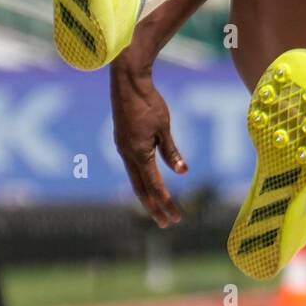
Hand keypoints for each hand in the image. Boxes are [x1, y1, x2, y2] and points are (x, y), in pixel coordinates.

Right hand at [110, 60, 187, 227]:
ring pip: (135, 178)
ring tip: (157, 207)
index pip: (154, 184)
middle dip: (154, 206)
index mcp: (139, 153)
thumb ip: (171, 151)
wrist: (128, 82)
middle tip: (165, 223)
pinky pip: (132, 165)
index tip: (175, 217)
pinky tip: (148, 180)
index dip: (165, 202)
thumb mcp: (164, 127)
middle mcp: (127, 154)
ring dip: (147, 194)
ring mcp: (123, 147)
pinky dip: (141, 178)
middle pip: (141, 188)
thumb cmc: (148, 102)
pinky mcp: (123, 140)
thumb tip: (182, 172)